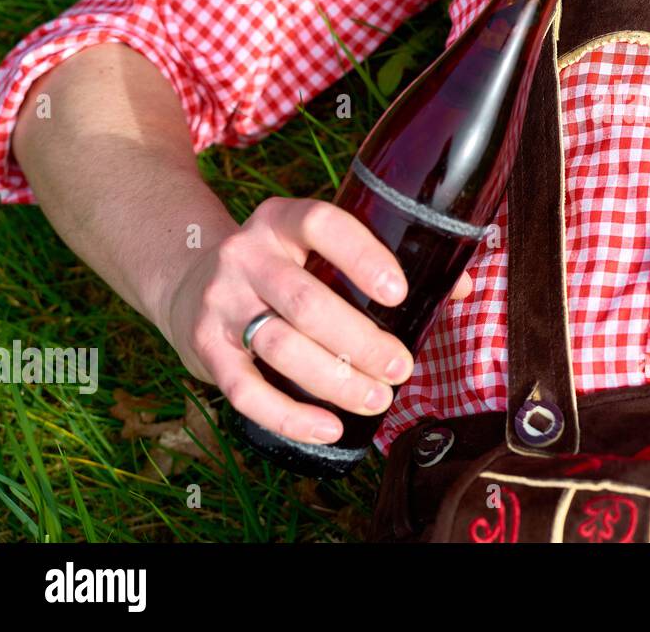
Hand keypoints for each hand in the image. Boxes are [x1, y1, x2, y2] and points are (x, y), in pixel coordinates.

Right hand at [157, 197, 473, 444]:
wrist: (190, 282)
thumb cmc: (283, 268)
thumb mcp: (317, 249)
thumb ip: (380, 262)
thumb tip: (459, 288)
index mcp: (283, 220)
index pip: (322, 224)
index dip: (361, 256)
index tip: (399, 291)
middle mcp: (246, 255)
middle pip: (306, 300)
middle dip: (360, 340)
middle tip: (402, 367)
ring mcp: (221, 300)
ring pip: (280, 345)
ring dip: (335, 380)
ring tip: (377, 399)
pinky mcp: (206, 346)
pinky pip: (245, 390)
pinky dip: (289, 415)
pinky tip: (328, 428)